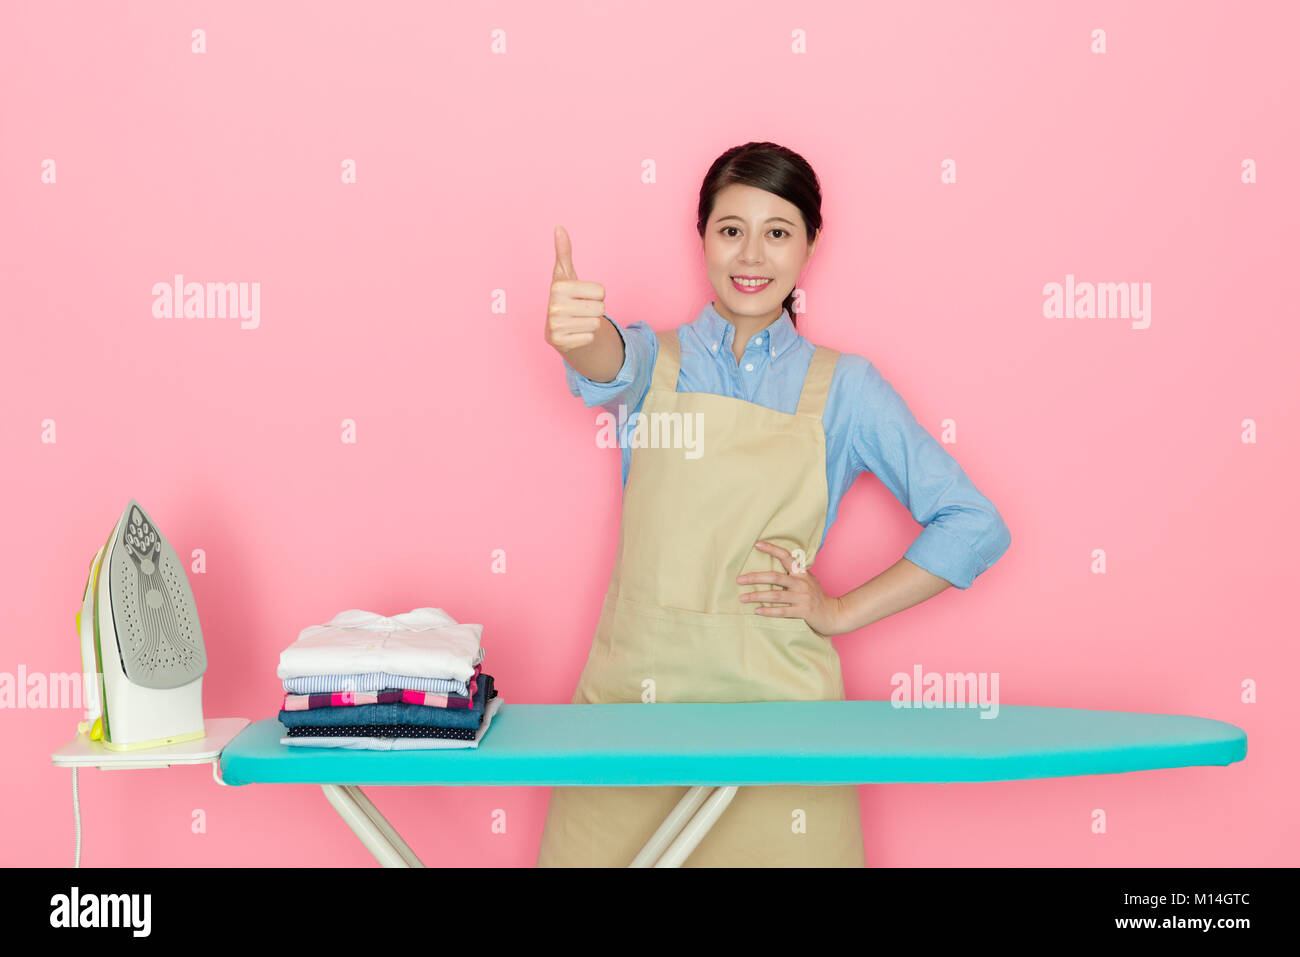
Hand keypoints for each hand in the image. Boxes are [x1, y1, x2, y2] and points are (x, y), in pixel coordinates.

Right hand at [545, 225, 606, 353]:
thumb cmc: (566, 297)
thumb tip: (559, 228)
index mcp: (558, 288)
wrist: (558, 327)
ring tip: (578, 320)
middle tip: (581, 309)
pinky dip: (586, 335)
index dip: (597, 294)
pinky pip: (590, 337)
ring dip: (591, 322)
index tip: (583, 295)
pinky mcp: (561, 342)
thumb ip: (564, 252)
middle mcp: (554, 307)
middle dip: (595, 309)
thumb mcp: (565, 275)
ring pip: (596, 323)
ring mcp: (556, 326)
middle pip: (600, 308)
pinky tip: (575, 332)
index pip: (601, 291)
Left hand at [736, 541, 844, 636]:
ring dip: (756, 596)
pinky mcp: (803, 612)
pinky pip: (782, 611)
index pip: (786, 556)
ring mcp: (803, 598)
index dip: (772, 549)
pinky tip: (757, 611)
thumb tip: (775, 568)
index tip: (757, 544)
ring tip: (742, 598)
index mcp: (802, 574)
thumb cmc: (817, 598)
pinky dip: (768, 611)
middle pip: (775, 577)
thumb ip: (795, 575)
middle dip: (755, 578)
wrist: (835, 614)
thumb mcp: (808, 581)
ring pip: (775, 595)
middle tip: (739, 580)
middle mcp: (802, 583)